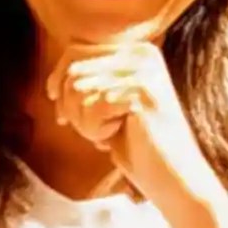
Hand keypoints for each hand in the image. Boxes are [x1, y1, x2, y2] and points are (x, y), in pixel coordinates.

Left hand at [46, 42, 220, 204]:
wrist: (173, 176)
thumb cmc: (138, 145)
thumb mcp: (107, 108)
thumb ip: (86, 85)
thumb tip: (54, 82)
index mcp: (137, 51)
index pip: (75, 52)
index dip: (58, 83)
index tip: (61, 116)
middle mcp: (143, 52)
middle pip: (73, 70)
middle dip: (71, 107)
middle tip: (95, 132)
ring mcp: (146, 70)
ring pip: (79, 89)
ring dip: (84, 122)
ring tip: (110, 135)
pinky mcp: (143, 90)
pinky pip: (93, 106)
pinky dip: (96, 129)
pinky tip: (116, 138)